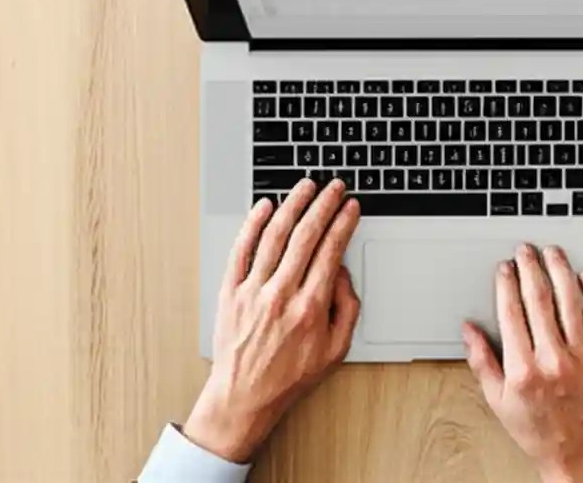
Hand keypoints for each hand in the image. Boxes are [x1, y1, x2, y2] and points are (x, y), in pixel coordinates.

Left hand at [183, 179, 361, 462]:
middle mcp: (281, 294)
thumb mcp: (336, 349)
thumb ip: (347, 307)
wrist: (244, 396)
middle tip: (334, 188)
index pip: (331, 251)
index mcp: (310, 307)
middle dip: (324, 205)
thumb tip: (342, 272)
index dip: (344, 223)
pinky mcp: (231, 292)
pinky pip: (242, 250)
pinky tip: (264, 207)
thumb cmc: (289, 376)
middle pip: (306, 236)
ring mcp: (253, 291)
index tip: (351, 208)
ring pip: (274, 235)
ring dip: (292, 205)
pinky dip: (253, 224)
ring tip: (305, 187)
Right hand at [464, 245, 582, 482]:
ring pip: (571, 302)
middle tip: (526, 251)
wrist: (577, 454)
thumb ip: (481, 361)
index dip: (507, 283)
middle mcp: (553, 360)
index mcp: (523, 370)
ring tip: (553, 253)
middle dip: (530, 268)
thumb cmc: (538, 431)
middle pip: (540, 300)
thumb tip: (469, 330)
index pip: (512, 312)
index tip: (505, 268)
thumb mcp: (498, 400)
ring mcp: (582, 358)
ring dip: (561, 271)